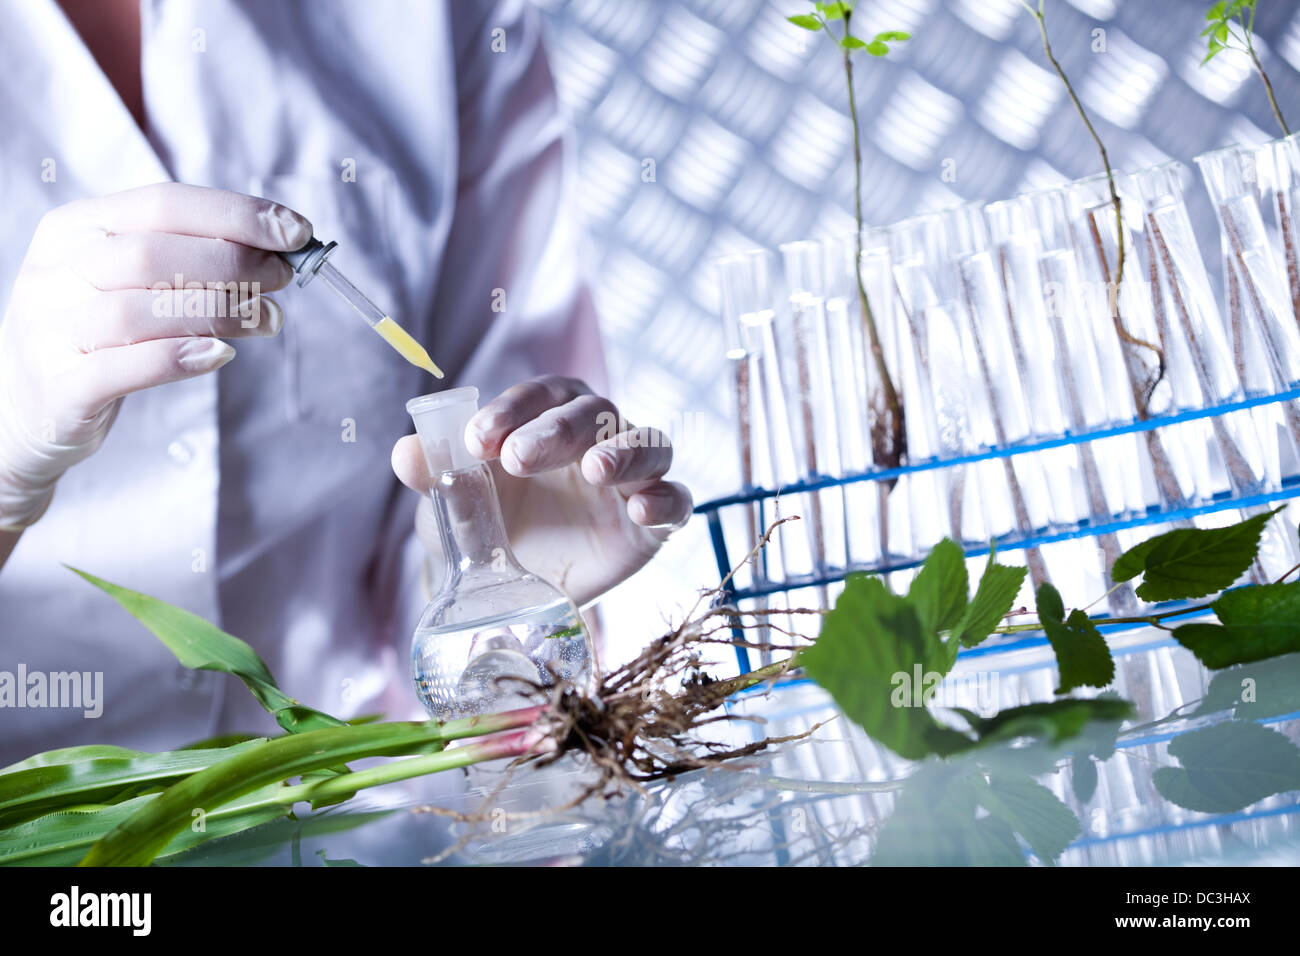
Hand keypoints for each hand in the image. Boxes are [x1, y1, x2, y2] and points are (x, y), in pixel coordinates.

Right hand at [0, 183, 311, 529]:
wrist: (21, 407)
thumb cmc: (96, 333)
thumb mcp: (127, 280)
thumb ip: (188, 258)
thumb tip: (276, 247)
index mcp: (75, 228)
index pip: (163, 204)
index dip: (236, 214)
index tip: (294, 230)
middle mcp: (56, 271)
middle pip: (155, 253)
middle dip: (235, 263)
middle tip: (283, 278)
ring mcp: (51, 329)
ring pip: (142, 310)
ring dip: (221, 311)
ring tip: (269, 319)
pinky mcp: (62, 387)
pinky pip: (126, 367)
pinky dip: (180, 357)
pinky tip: (223, 354)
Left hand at [392, 375, 692, 604]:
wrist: (520, 591)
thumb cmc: (493, 526)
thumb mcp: (456, 506)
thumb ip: (436, 475)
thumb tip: (405, 452)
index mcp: (550, 416)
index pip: (541, 395)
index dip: (512, 410)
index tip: (475, 440)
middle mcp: (599, 437)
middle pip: (594, 414)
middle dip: (557, 430)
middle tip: (516, 459)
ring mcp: (633, 478)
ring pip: (649, 444)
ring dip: (626, 453)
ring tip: (596, 472)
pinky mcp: (654, 523)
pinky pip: (678, 500)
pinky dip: (666, 499)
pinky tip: (642, 510)